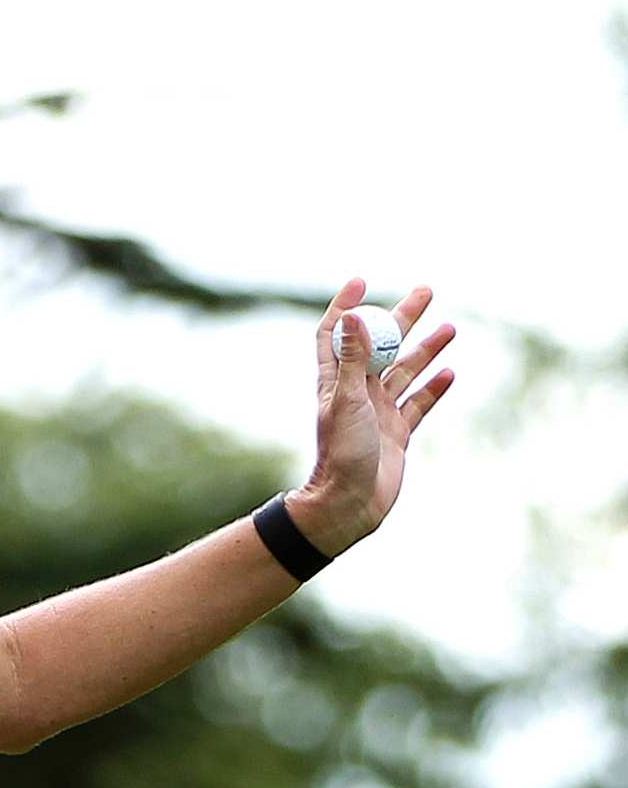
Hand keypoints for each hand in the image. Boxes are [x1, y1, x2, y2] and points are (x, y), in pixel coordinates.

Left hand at [288, 278, 455, 555]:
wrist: (349, 505)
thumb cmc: (341, 456)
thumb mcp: (347, 402)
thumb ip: (353, 359)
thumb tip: (356, 314)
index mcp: (337, 382)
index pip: (337, 334)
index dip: (346, 308)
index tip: (362, 282)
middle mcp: (358, 394)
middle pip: (381, 346)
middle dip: (402, 318)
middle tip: (426, 291)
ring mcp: (379, 414)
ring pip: (405, 373)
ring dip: (426, 350)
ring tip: (450, 328)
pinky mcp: (397, 434)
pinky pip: (418, 405)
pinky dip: (433, 389)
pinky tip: (449, 373)